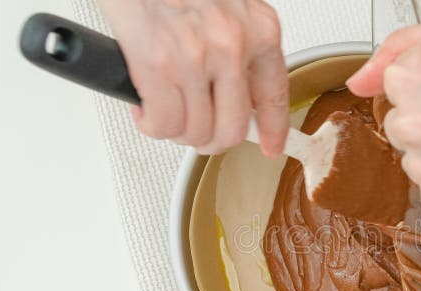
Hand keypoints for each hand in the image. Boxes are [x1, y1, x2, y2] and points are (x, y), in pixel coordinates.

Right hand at [99, 0, 287, 155]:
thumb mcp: (227, 4)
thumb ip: (240, 45)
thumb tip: (239, 91)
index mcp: (258, 29)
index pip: (274, 97)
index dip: (274, 130)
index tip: (271, 146)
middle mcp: (232, 45)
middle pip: (233, 129)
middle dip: (211, 139)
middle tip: (196, 131)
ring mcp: (196, 57)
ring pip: (196, 132)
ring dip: (177, 131)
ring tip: (166, 111)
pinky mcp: (158, 65)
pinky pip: (164, 124)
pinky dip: (152, 124)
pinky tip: (146, 107)